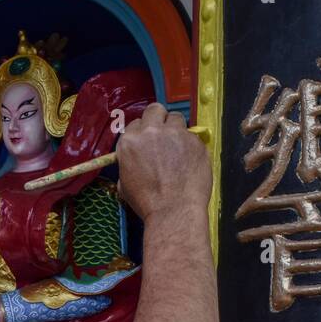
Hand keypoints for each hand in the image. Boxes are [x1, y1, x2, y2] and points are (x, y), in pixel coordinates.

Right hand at [115, 103, 210, 220]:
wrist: (174, 211)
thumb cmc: (148, 204)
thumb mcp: (125, 184)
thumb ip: (129, 165)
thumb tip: (135, 163)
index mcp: (130, 142)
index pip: (136, 124)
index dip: (143, 132)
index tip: (149, 141)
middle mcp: (151, 132)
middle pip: (155, 109)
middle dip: (159, 119)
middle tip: (164, 134)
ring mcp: (175, 134)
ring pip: (176, 118)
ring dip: (176, 129)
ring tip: (179, 147)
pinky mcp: (195, 140)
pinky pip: (193, 135)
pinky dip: (191, 145)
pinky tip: (191, 161)